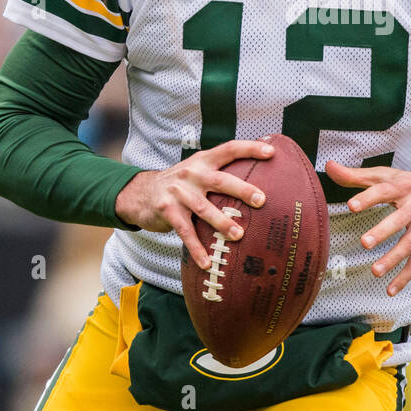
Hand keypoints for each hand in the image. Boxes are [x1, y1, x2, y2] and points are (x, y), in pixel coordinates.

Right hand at [115, 140, 273, 269]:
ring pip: (204, 208)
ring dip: (222, 223)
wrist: (140, 193)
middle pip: (220, 180)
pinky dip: (197, 248)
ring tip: (239, 235)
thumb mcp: (196, 171)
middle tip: (261, 200)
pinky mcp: (167, 211)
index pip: (229, 149)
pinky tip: (207, 262)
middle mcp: (191, 173)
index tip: (271, 152)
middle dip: (242, 189)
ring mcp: (178, 192)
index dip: (250, 148)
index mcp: (203, 161)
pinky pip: (185, 232)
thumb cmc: (180, 185)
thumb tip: (256, 184)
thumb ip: (219, 173)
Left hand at [324, 161, 410, 295]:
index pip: (385, 190)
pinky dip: (405, 277)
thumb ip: (358, 175)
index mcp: (404, 185)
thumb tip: (329, 167)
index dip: (368, 197)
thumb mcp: (389, 176)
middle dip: (383, 231)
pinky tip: (391, 289)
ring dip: (393, 258)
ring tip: (375, 271)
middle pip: (400, 218)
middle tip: (365, 242)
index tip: (351, 205)